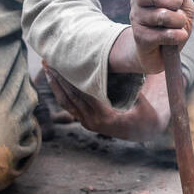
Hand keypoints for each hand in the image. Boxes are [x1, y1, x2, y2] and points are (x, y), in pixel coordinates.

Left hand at [44, 65, 171, 141]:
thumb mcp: (143, 104)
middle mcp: (92, 122)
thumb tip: (127, 72)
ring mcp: (87, 123)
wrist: (144, 133)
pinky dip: (61, 93)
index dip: (71, 79)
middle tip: (47, 61)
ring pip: (66, 103)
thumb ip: (133, 91)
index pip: (83, 94)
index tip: (62, 64)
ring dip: (55, 85)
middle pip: (69, 97)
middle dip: (57, 78)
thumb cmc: (146, 116)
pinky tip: (56, 81)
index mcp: (104, 116)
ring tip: (47, 68)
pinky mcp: (85, 121)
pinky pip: (70, 107)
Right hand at [129, 0, 193, 74]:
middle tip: (179, 6)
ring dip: (178, 20)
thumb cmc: (174, 24)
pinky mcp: (140, 38)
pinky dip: (177, 35)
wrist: (164, 54)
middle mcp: (137, 2)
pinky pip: (163, 33)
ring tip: (179, 25)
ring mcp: (136, 19)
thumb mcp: (183, 4)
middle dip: (173, 0)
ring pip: (160, 15)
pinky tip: (179, 37)